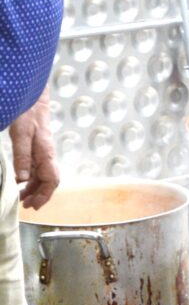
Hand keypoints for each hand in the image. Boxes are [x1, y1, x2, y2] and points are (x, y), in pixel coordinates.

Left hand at [11, 96, 59, 211]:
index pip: (51, 180)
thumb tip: (21, 180)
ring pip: (42, 176)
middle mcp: (47, 155)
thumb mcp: (20, 136)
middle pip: (49, 181)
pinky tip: (21, 181)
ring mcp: (43, 152)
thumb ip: (22, 158)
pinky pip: (37, 168)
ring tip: (22, 198)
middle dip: (39, 196)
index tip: (33, 205)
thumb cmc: (27, 114)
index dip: (44, 195)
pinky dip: (30, 178)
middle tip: (27, 206)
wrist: (32, 98)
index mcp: (46, 154)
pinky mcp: (37, 149)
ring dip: (34, 188)